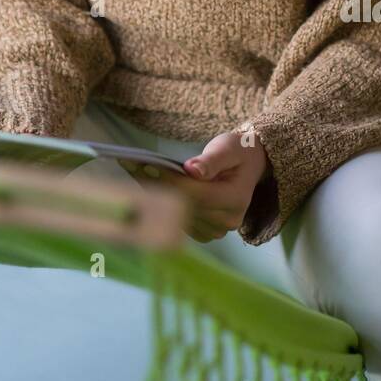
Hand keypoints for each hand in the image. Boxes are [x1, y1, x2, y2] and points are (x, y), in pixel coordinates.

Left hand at [120, 130, 269, 242]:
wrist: (249, 166)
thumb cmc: (237, 152)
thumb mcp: (228, 147)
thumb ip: (211, 160)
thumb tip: (192, 170)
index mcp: (235, 198)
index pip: (195, 192)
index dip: (170, 179)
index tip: (146, 164)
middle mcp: (227, 220)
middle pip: (183, 205)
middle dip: (157, 185)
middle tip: (131, 165)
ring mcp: (216, 230)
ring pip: (177, 215)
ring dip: (156, 196)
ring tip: (137, 173)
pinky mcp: (204, 233)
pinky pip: (178, 222)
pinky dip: (164, 205)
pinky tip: (152, 188)